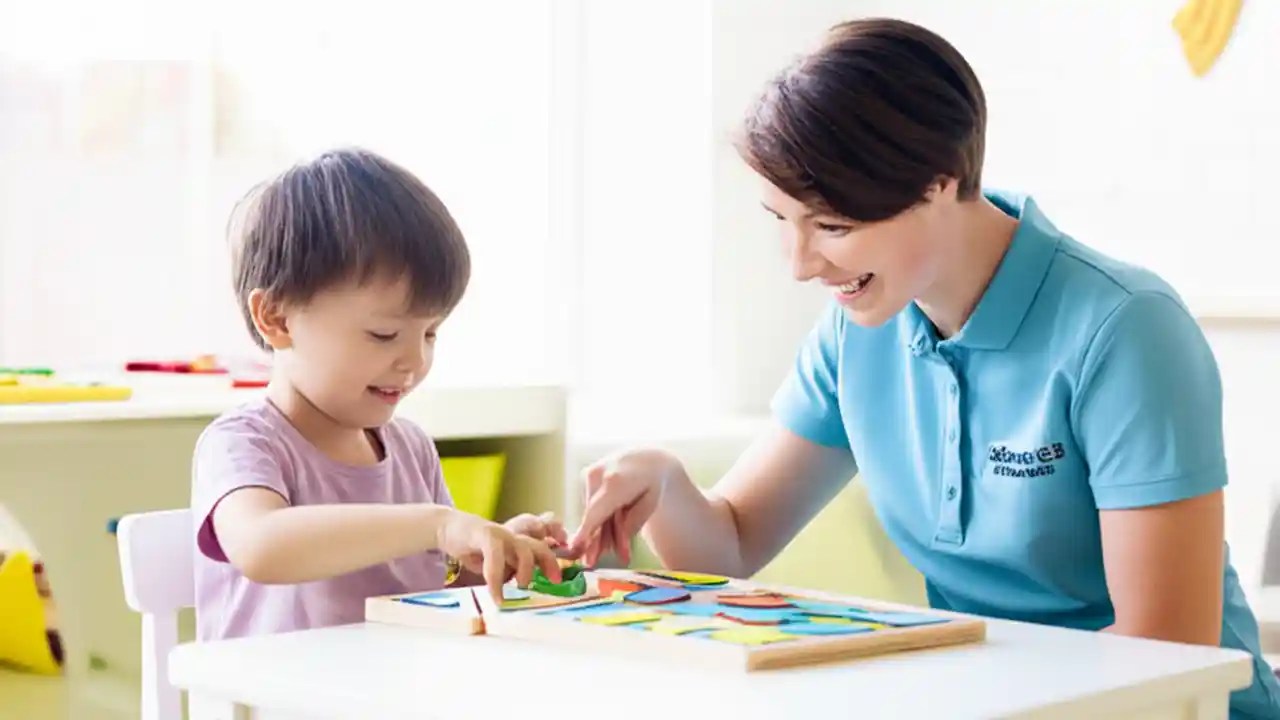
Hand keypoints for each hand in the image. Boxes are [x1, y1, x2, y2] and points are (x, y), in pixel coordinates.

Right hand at [436, 509, 561, 603]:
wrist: (447, 528)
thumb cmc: (473, 549)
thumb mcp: (494, 563)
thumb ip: (508, 571)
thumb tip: (519, 590)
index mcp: (517, 544)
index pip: (541, 550)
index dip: (552, 564)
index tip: (558, 580)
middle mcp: (513, 537)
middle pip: (539, 547)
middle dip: (549, 563)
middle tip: (553, 581)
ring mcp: (500, 534)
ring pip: (523, 549)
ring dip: (525, 570)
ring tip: (519, 587)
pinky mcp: (485, 533)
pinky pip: (495, 555)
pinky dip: (496, 576)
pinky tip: (495, 593)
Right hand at [567, 448, 681, 566]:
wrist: (648, 459)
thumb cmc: (652, 484)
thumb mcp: (649, 505)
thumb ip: (630, 525)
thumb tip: (615, 548)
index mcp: (616, 482)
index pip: (596, 512)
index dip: (585, 532)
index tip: (575, 548)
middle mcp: (599, 474)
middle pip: (593, 515)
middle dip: (594, 540)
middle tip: (591, 562)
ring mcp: (591, 472)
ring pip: (592, 511)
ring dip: (600, 531)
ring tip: (617, 550)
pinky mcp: (587, 474)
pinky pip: (592, 503)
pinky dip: (600, 517)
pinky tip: (612, 529)